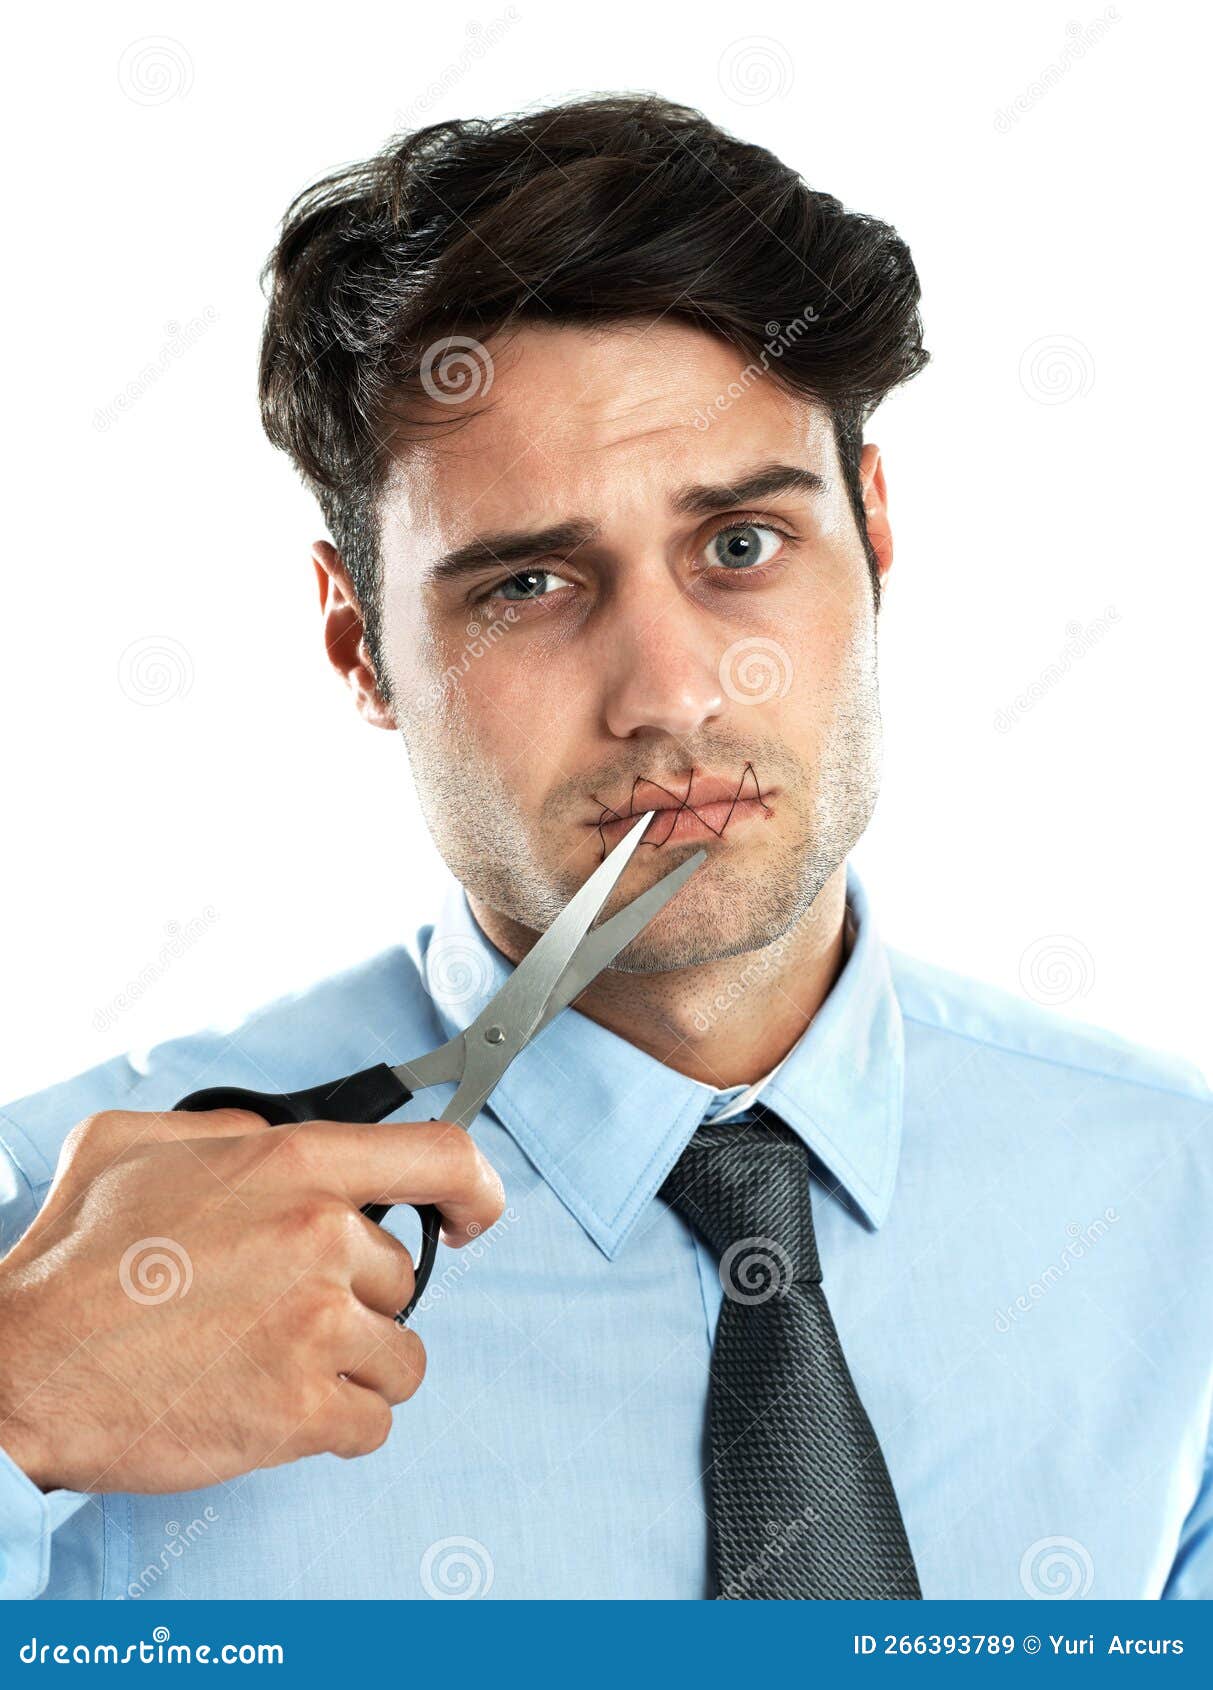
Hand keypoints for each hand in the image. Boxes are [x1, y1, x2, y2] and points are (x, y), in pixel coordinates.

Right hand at [0, 1106, 504, 1493]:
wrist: (22, 1371)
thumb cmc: (72, 1263)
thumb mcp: (136, 1141)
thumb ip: (229, 1127)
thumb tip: (276, 1137)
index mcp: (293, 1166)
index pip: (440, 1159)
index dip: (476, 1189)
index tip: (473, 1216)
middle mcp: (319, 1240)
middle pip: (398, 1277)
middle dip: (349, 1297)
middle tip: (273, 1311)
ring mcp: (315, 1329)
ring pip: (397, 1356)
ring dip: (349, 1367)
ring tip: (273, 1364)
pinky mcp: (300, 1413)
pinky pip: (372, 1423)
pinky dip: (335, 1425)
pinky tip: (275, 1408)